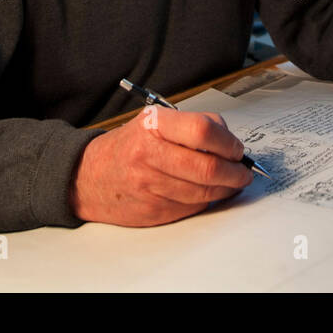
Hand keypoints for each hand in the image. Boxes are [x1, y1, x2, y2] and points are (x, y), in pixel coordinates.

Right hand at [69, 108, 253, 225]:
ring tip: (232, 182)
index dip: (228, 143)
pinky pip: (192, 207)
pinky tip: (208, 193)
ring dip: (226, 189)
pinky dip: (207, 201)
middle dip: (235, 172)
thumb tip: (231, 143)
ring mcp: (149, 186)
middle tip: (243, 171)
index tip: (237, 149)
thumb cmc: (128, 146)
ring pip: (204, 192)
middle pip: (207, 167)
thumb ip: (193, 125)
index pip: (202, 130)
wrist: (89, 176)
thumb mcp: (155, 121)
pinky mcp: (153, 211)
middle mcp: (148, 154)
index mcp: (152, 125)